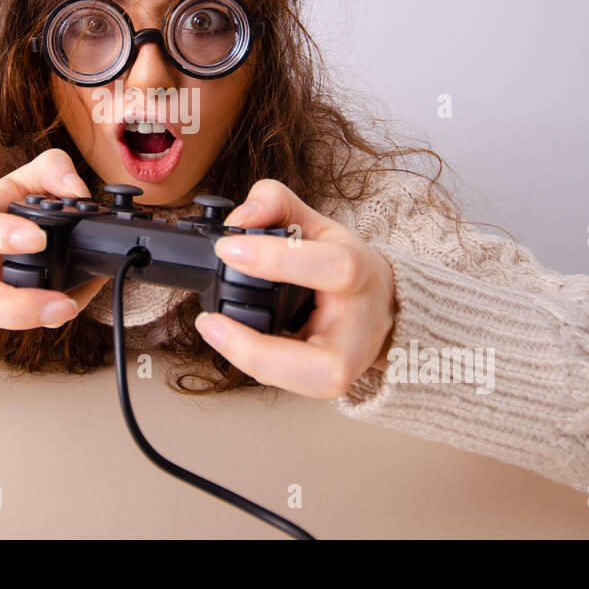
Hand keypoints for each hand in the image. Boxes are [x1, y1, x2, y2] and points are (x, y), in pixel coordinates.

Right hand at [0, 148, 109, 329]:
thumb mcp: (26, 179)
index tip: (38, 238)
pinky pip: (18, 322)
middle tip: (60, 301)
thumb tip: (76, 189)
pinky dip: (49, 316)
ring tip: (68, 310)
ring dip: (28, 318)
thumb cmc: (6, 208)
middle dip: (10, 302)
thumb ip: (52, 169)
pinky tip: (74, 303)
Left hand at [195, 179, 397, 398]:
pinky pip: (291, 384)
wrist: (380, 305)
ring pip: (311, 384)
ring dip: (253, 362)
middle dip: (261, 346)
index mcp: (362, 272)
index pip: (333, 268)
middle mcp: (359, 328)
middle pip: (326, 360)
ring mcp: (346, 363)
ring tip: (212, 330)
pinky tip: (228, 341)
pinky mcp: (328, 382)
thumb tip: (241, 218)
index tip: (227, 249)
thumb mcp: (315, 222)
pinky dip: (255, 363)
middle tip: (209, 320)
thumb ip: (275, 204)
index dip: (278, 259)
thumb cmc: (345, 263)